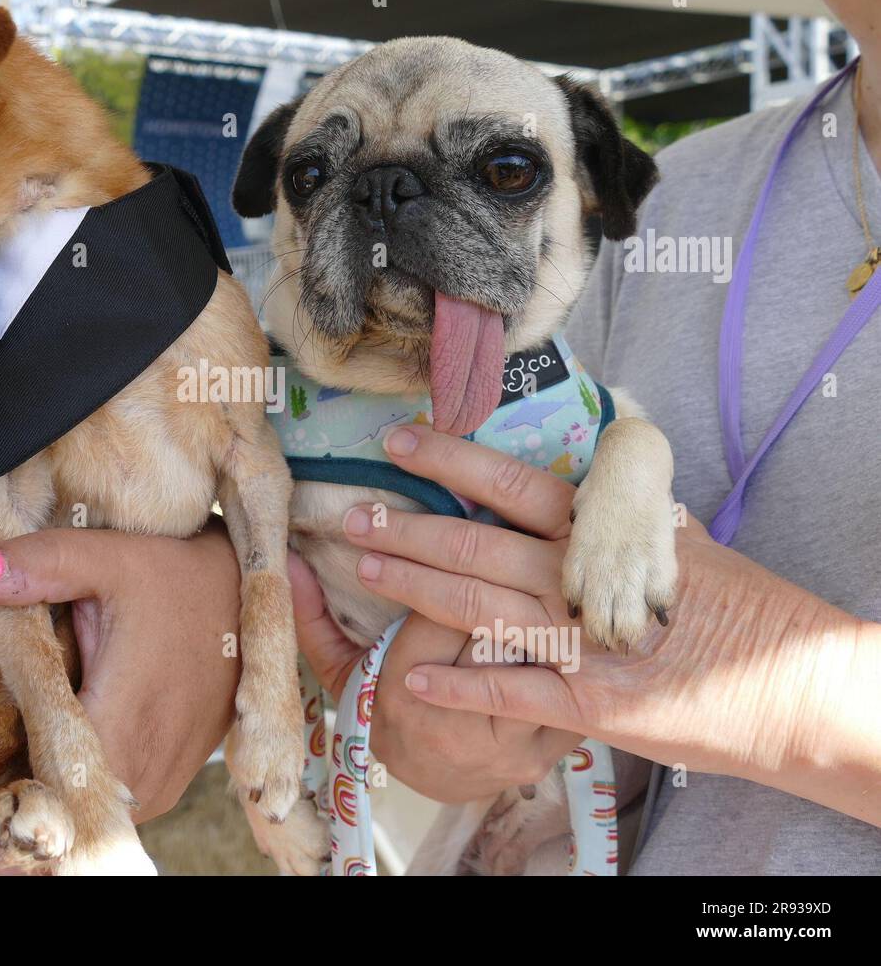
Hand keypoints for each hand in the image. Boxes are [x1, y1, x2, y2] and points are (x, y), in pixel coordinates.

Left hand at [0, 522, 242, 873]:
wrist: (249, 590)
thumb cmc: (177, 572)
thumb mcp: (110, 557)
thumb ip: (39, 566)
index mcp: (124, 721)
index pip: (46, 793)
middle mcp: (148, 767)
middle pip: (61, 814)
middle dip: (4, 814)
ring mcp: (164, 779)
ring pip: (86, 816)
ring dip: (40, 808)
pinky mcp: (172, 778)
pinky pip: (112, 805)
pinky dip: (74, 798)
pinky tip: (36, 777)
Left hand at [339, 423, 880, 825]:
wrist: (790, 687)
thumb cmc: (732, 607)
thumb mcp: (677, 537)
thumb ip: (619, 510)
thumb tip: (584, 460)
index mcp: (604, 532)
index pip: (513, 484)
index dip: (450, 459)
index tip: (400, 439)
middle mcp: (583, 580)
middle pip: (476, 543)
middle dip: (408, 528)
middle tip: (353, 516)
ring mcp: (580, 643)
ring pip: (478, 608)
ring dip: (414, 589)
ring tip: (366, 568)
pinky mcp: (586, 705)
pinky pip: (507, 693)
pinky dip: (456, 686)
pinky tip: (410, 681)